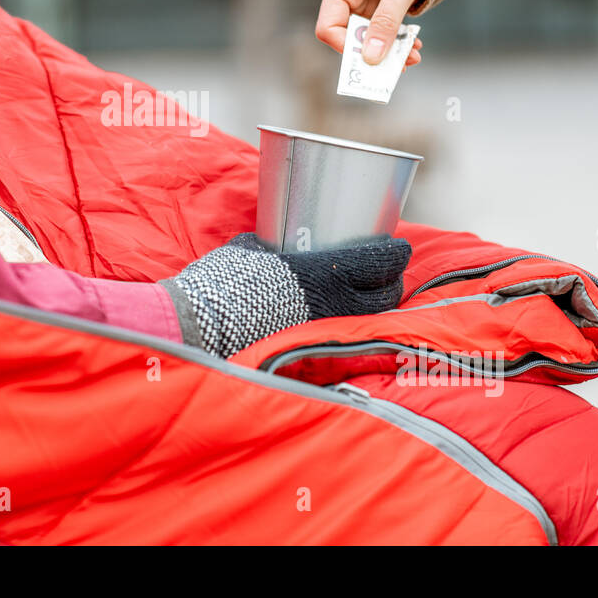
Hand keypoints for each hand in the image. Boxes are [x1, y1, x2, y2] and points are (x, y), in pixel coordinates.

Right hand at [161, 232, 410, 357]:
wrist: (198, 327)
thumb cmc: (219, 282)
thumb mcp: (247, 250)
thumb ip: (269, 246)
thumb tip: (272, 244)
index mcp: (322, 272)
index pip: (378, 263)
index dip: (396, 254)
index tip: (400, 247)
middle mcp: (332, 305)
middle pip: (385, 296)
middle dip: (392, 282)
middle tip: (388, 273)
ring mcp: (323, 333)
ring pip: (368, 320)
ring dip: (375, 308)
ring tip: (370, 297)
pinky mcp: (309, 353)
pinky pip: (344, 337)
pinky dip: (351, 327)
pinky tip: (344, 322)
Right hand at [316, 0, 425, 66]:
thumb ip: (387, 21)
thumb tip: (372, 57)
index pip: (329, 25)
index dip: (345, 46)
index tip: (369, 59)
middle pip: (347, 35)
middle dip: (371, 53)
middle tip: (398, 65)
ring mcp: (361, 1)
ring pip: (365, 37)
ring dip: (388, 50)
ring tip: (412, 55)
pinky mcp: (375, 6)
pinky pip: (380, 31)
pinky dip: (395, 41)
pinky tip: (413, 45)